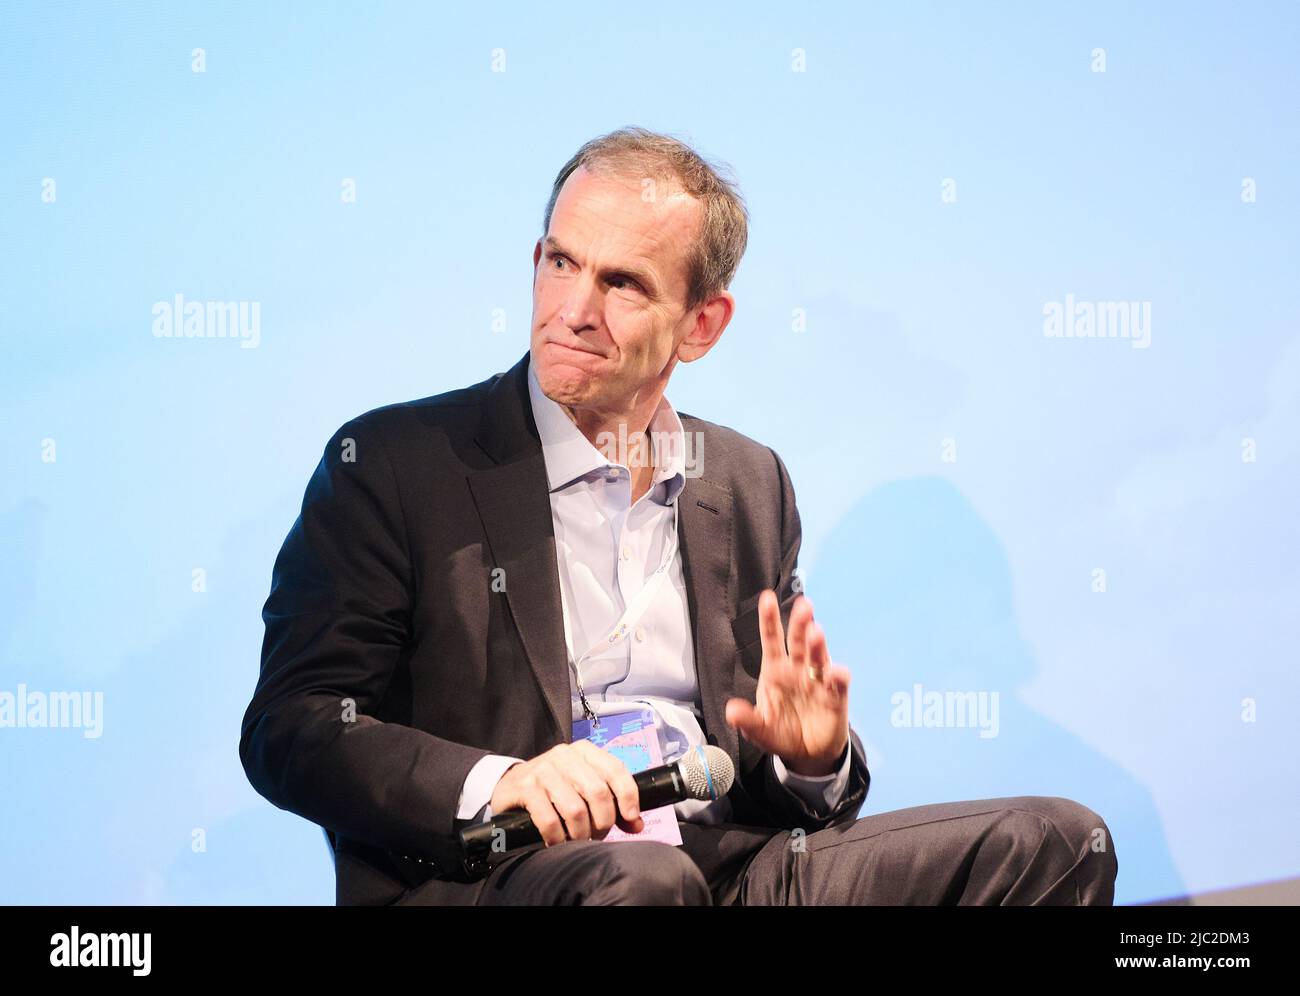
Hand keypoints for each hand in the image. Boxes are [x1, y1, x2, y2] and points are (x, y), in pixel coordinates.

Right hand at [488, 740, 645, 845]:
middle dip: (602, 822)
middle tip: (596, 835)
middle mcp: (564, 755)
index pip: (615, 770)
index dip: (628, 796)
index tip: (630, 818)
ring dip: (580, 833)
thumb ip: (611, 803)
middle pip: (598, 792)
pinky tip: (556, 842)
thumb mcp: (581, 788)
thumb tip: (636, 825)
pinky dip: (557, 837)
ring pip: (575, 809)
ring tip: (577, 840)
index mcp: (584, 751)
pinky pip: (549, 820)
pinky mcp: (525, 787)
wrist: (508, 786)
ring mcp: (543, 769)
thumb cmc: (552, 789)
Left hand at [725, 590, 850, 775]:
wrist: (807, 755)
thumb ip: (747, 720)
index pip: (772, 640)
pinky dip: (838, 676)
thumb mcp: (759, 730)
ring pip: (819, 657)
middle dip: (800, 623)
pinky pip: (838, 684)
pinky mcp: (834, 697)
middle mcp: (797, 670)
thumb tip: (731, 711)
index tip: (767, 598)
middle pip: (798, 642)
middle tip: (803, 606)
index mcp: (776, 671)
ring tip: (816, 632)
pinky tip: (836, 672)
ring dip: (818, 644)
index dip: (769, 619)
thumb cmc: (781, 733)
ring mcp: (817, 681)